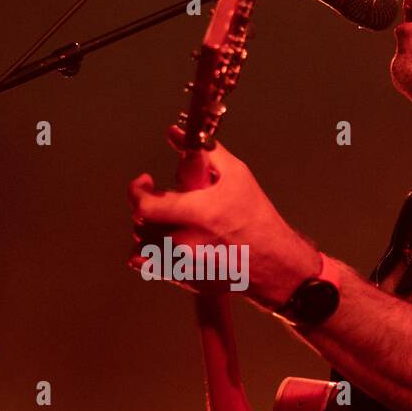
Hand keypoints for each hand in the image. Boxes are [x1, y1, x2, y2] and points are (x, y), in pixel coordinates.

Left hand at [128, 126, 319, 307]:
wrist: (274, 263)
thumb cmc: (256, 217)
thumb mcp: (236, 175)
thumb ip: (202, 151)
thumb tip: (174, 132)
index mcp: (196, 214)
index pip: (143, 205)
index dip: (137, 190)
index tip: (147, 181)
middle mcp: (184, 242)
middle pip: (141, 222)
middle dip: (147, 205)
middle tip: (162, 198)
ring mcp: (181, 263)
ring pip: (141, 242)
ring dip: (147, 227)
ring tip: (167, 219)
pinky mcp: (181, 278)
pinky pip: (146, 264)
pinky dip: (145, 251)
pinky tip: (158, 241)